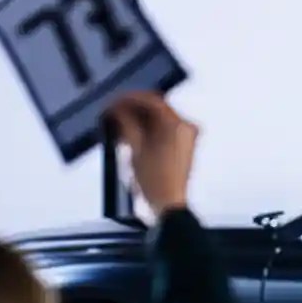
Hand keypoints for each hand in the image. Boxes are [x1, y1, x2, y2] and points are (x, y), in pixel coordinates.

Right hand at [110, 92, 198, 215]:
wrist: (168, 204)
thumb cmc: (155, 180)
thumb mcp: (136, 148)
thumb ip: (126, 123)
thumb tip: (117, 109)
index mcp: (178, 125)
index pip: (152, 100)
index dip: (130, 98)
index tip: (115, 101)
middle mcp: (186, 127)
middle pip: (157, 108)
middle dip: (133, 109)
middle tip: (113, 111)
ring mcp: (187, 136)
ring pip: (159, 119)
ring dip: (139, 119)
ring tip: (118, 123)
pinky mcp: (184, 145)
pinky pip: (164, 129)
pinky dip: (148, 129)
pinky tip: (131, 134)